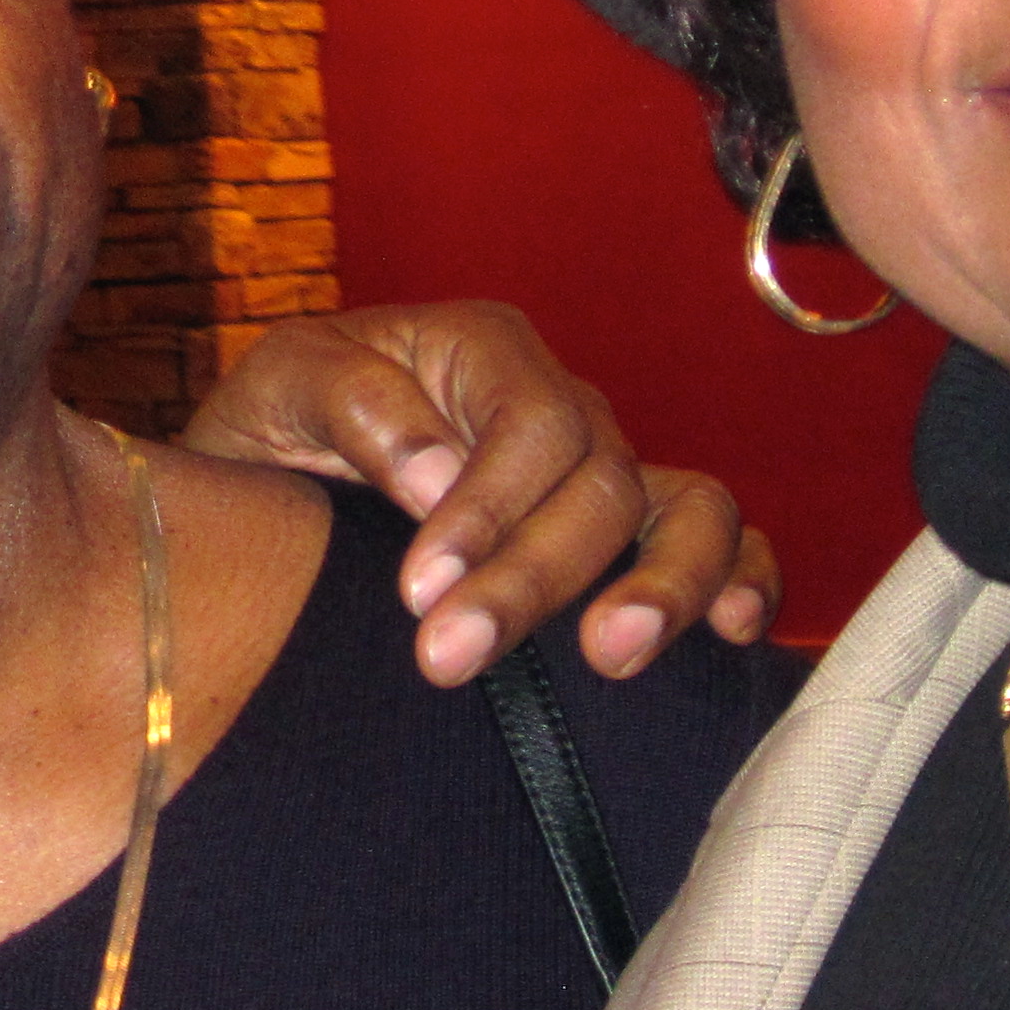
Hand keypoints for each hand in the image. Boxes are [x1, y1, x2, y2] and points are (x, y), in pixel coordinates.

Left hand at [181, 304, 777, 684]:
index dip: (488, 507)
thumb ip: (350, 404)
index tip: (417, 592)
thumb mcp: (280, 390)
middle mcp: (562, 405)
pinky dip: (742, 581)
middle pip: (601, 480)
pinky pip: (723, 546)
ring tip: (610, 657)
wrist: (267, 498)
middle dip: (532, 576)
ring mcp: (607, 472)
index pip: (528, 421)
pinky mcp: (630, 543)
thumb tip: (438, 474)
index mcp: (481, 350)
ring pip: (689, 509)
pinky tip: (733, 634)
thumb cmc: (274, 434)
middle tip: (449, 659)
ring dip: (664, 584)